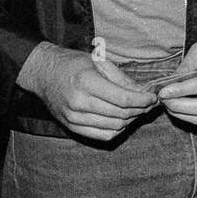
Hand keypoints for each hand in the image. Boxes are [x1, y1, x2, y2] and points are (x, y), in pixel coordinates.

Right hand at [23, 46, 157, 141]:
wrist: (43, 73)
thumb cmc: (72, 63)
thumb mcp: (98, 62)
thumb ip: (122, 79)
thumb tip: (144, 92)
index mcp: (86, 82)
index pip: (122, 99)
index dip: (142, 100)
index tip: (153, 98)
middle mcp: (79, 102)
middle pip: (120, 114)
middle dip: (140, 110)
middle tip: (149, 104)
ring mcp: (74, 117)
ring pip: (113, 127)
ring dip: (130, 120)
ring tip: (138, 110)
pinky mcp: (71, 126)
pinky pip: (101, 135)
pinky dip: (117, 130)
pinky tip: (123, 120)